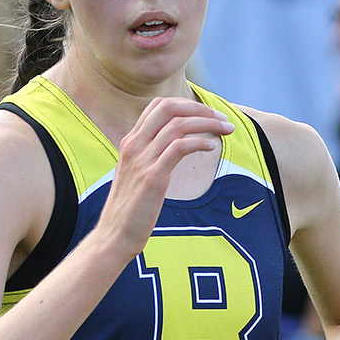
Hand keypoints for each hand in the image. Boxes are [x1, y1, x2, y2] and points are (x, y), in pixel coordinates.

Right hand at [92, 96, 232, 257]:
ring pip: (178, 125)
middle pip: (169, 108)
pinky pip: (180, 147)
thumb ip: (149, 157)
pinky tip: (212, 147)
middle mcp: (134, 145)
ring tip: (226, 130)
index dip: (187, 104)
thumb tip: (172, 150)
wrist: (114, 235)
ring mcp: (142, 160)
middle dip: (200, 108)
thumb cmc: (129, 209)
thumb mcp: (136, 175)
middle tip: (222, 118)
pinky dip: (199, 142)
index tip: (207, 114)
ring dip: (207, 124)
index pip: (158, 106)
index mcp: (130, 142)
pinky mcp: (153, 177)